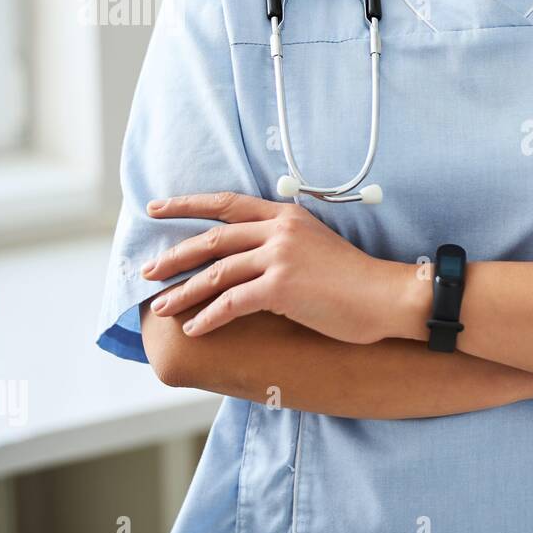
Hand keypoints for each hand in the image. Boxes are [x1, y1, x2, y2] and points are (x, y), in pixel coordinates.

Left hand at [142, 192, 404, 342]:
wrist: (385, 296)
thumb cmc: (356, 280)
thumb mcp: (318, 247)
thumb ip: (284, 246)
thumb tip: (252, 266)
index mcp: (287, 216)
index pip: (228, 203)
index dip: (188, 204)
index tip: (157, 208)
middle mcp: (279, 230)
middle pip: (213, 237)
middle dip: (175, 255)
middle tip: (147, 270)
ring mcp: (279, 257)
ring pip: (216, 272)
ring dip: (183, 291)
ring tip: (162, 306)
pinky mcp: (280, 287)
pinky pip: (232, 302)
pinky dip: (209, 317)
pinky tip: (195, 328)